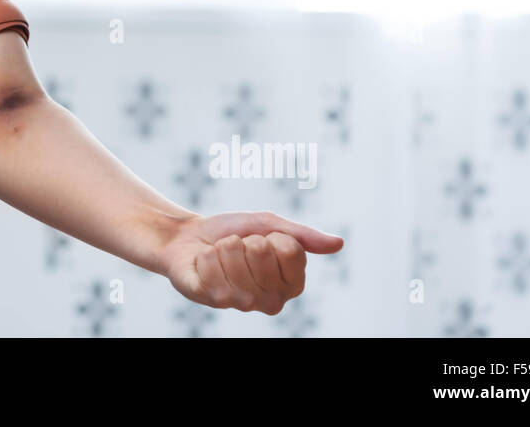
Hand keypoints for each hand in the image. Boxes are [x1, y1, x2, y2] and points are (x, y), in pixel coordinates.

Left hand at [159, 210, 343, 313]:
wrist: (190, 238)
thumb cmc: (232, 232)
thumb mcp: (268, 225)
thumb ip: (301, 236)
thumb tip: (339, 243)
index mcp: (292, 283)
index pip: (290, 250)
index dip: (271, 236)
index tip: (261, 240)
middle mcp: (272, 300)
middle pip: (260, 251)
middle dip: (244, 240)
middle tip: (237, 248)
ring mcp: (243, 304)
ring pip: (234, 255)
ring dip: (222, 247)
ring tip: (221, 255)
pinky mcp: (215, 300)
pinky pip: (212, 264)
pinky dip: (206, 255)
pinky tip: (205, 265)